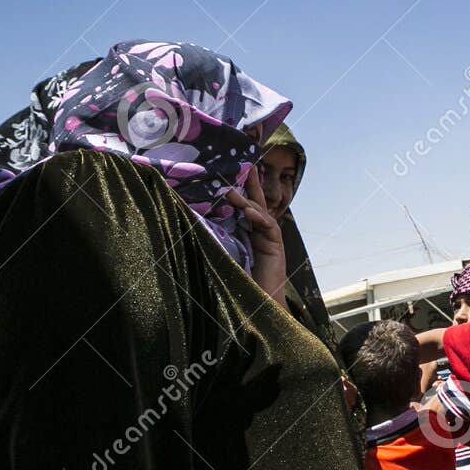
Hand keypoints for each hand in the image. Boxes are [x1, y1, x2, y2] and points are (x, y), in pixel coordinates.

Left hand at [225, 165, 287, 304]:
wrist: (256, 304)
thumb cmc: (237, 283)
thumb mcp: (222, 255)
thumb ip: (215, 239)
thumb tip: (192, 222)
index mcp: (249, 233)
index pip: (245, 207)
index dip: (241, 190)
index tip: (232, 173)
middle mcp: (261, 233)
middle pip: (257, 203)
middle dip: (252, 184)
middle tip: (245, 165)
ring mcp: (270, 240)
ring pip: (260, 212)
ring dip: (247, 200)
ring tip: (231, 190)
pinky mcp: (276, 248)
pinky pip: (269, 226)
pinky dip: (258, 217)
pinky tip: (248, 211)